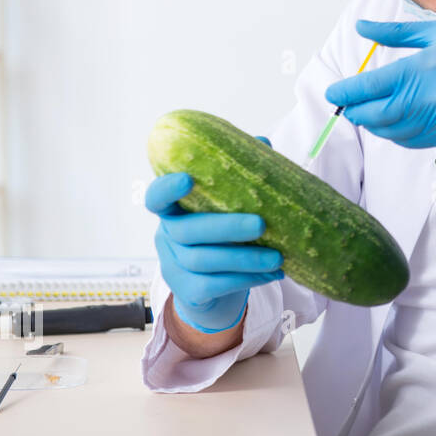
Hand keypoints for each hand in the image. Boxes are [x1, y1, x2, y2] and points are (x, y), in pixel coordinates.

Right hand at [146, 136, 283, 333]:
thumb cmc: (223, 237)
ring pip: (205, 261)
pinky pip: (216, 286)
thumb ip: (240, 177)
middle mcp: (167, 237)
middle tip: (261, 224)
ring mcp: (174, 267)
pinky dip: (247, 279)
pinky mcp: (189, 292)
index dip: (166, 189)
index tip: (187, 179)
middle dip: (226, 227)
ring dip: (246, 258)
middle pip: (187, 232)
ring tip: (279, 256)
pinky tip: (273, 273)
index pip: (156, 198)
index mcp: (175, 211)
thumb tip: (263, 143)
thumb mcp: (229, 207)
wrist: (213, 290)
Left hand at [325, 19, 435, 148]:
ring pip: (394, 132)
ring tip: (367, 114)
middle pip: (378, 115)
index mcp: (430, 64)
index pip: (372, 86)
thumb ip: (399, 34)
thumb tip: (364, 30)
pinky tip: (393, 125)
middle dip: (357, 112)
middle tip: (347, 105)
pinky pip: (416, 141)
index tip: (334, 92)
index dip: (347, 92)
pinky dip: (397, 136)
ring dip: (375, 126)